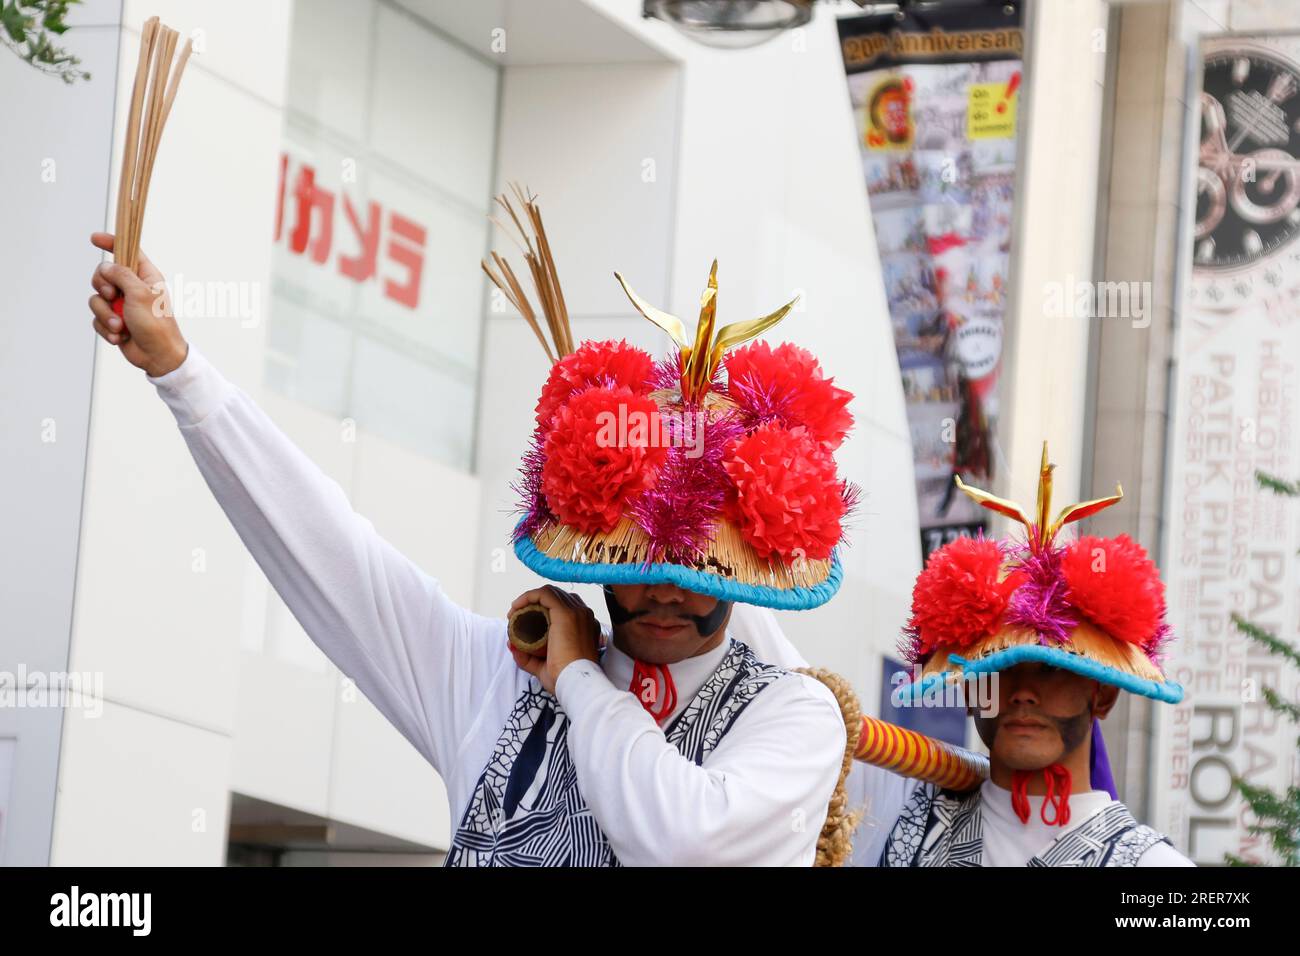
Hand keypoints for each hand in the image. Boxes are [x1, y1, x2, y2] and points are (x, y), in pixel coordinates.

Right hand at [88, 232, 188, 376]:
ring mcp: (122, 304)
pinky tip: (120, 335)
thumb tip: (105, 266)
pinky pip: (97, 318)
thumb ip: (121, 275)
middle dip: (103, 287)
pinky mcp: (114, 320)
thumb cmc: (156, 325)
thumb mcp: (140, 294)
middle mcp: (132, 288)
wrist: (157, 356)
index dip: (111, 243)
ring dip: (106, 315)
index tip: (95, 238)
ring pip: (96, 299)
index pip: (127, 252)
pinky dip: (106, 327)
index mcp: (145, 277)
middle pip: (103, 275)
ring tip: (121, 326)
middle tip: (113, 297)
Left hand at [507, 586, 601, 693]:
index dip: (542, 608)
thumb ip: (529, 658)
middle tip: (516, 616)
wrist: (575, 684)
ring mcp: (576, 612)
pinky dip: (528, 596)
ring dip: (529, 598)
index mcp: (585, 625)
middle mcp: (583, 615)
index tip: (524, 620)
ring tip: (514, 612)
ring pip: (549, 593)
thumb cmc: (565, 679)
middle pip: (557, 597)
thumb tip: (513, 646)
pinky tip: (516, 607)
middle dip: (534, 602)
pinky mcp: (566, 613)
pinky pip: (544, 594)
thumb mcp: (544, 667)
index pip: (565, 605)